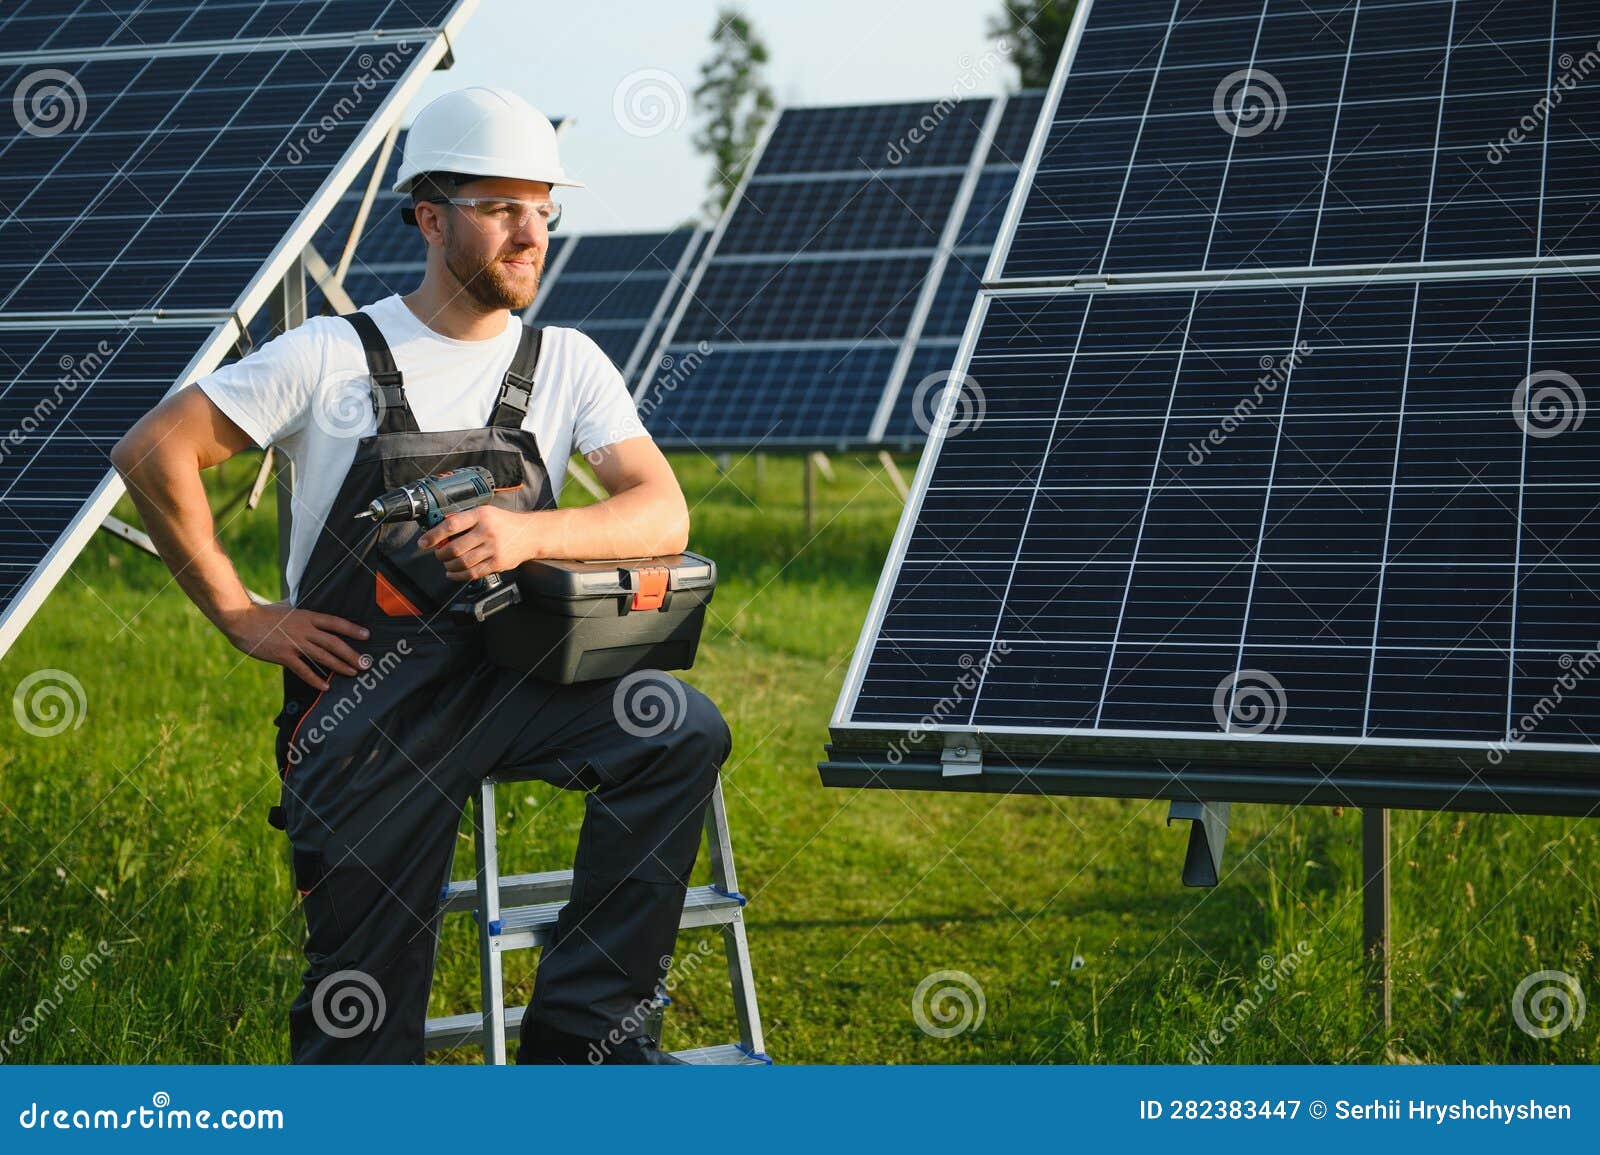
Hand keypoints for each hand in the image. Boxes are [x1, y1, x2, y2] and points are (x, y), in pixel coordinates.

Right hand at [219, 601, 369, 690]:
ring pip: (323, 656)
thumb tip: (312, 612)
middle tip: (366, 663)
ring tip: (353, 673)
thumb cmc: (264, 614)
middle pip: (334, 642)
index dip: (352, 629)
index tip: (367, 635)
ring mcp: (294, 643)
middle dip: (352, 654)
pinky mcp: (284, 656)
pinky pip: (303, 670)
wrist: (242, 620)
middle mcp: (304, 629)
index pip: (335, 622)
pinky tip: (326, 686)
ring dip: (340, 666)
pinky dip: (316, 679)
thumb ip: (302, 613)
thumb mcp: (288, 608)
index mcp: (307, 616)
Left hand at [417, 506, 529, 581]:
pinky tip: (453, 574)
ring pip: (461, 563)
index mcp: (481, 515)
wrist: (531, 534)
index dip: (433, 535)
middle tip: (438, 554)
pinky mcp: (497, 563)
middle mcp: (487, 531)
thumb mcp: (486, 513)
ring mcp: (493, 549)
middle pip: (454, 548)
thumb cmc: (505, 523)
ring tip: (446, 563)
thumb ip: (465, 520)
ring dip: (448, 566)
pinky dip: (458, 576)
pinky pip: (472, 573)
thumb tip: (440, 531)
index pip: (451, 526)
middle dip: (440, 554)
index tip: (423, 542)